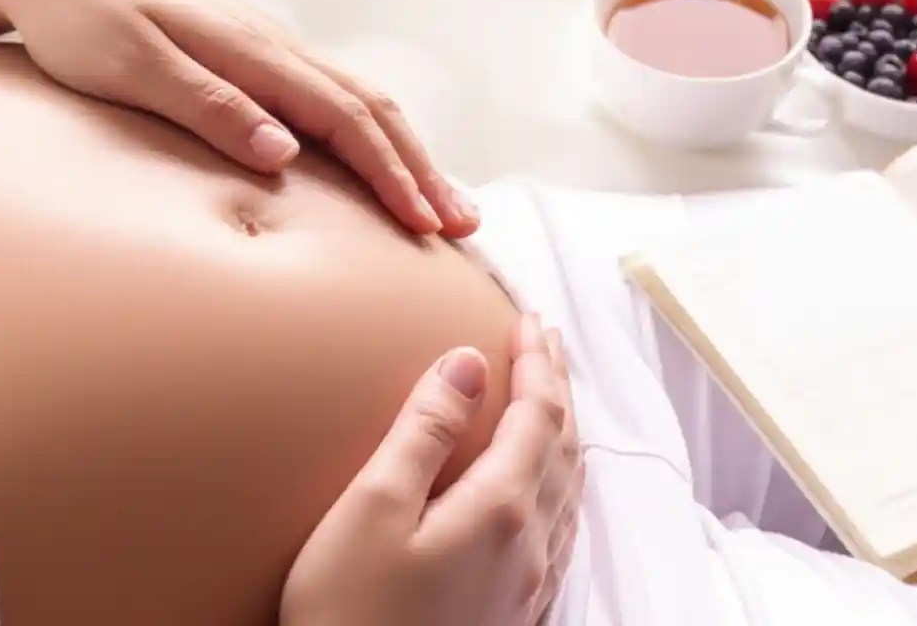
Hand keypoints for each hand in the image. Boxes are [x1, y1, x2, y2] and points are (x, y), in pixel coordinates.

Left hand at [0, 0, 476, 236]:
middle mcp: (276, 49)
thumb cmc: (78, 18)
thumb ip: (209, 107)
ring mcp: (270, 51)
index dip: (392, 175)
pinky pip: (335, 99)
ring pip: (362, 101)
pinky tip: (380, 163)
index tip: (427, 226)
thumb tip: (285, 155)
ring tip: (442, 203)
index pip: (347, 119)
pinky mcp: (255, 59)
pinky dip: (374, 137)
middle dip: (424, 169)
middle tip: (465, 225)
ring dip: (408, 154)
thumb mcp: (131, 66)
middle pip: (375, 109)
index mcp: (255, 53)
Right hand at [281, 314, 582, 625]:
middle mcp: (531, 545)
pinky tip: (547, 489)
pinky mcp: (517, 614)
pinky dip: (559, 483)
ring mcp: (530, 585)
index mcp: (501, 509)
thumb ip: (424, 432)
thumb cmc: (349, 615)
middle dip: (558, 386)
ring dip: (564, 432)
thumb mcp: (372, 510)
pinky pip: (560, 528)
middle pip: (563, 446)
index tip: (528, 319)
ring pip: (568, 489)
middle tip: (545, 341)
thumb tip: (466, 364)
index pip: (538, 415)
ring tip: (553, 398)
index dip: (537, 362)